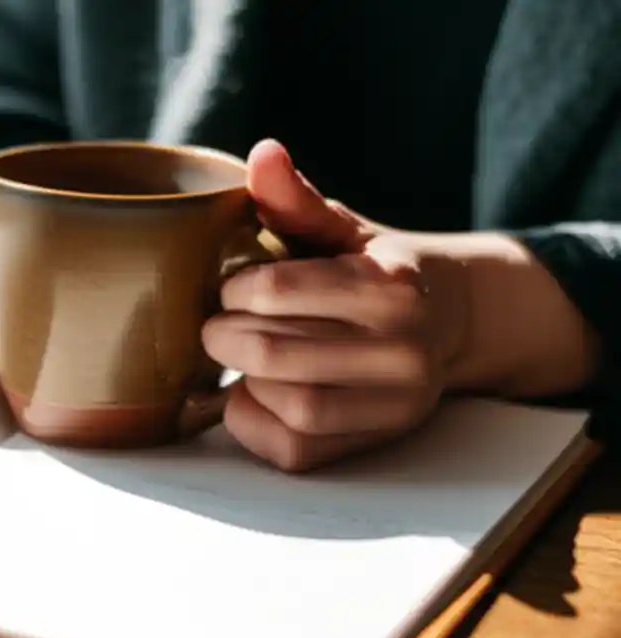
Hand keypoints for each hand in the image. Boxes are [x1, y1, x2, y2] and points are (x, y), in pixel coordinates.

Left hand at [201, 139, 475, 470]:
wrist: (455, 321)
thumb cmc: (377, 270)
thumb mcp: (343, 229)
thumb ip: (297, 199)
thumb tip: (263, 154)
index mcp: (390, 285)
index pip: (277, 291)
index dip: (236, 289)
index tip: (232, 287)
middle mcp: (405, 349)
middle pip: (276, 354)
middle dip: (226, 338)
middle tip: (217, 327)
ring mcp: (397, 403)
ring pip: (292, 407)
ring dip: (246, 383)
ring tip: (241, 359)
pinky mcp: (377, 442)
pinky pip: (296, 450)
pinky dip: (257, 423)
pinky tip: (257, 393)